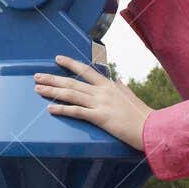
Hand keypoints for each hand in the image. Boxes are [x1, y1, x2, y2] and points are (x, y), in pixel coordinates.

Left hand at [34, 55, 153, 150]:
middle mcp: (102, 91)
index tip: (57, 59)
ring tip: (37, 89)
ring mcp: (101, 103)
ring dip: (52, 91)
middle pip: (72, 82)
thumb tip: (117, 80)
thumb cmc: (142, 114)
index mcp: (109, 85)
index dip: (70, 64)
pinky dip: (62, 109)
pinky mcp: (101, 117)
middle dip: (52, 79)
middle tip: (36, 76)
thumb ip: (122, 87)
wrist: (152, 128)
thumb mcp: (130, 96)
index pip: (85, 70)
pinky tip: (50, 108)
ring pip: (71, 94)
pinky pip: (77, 112)